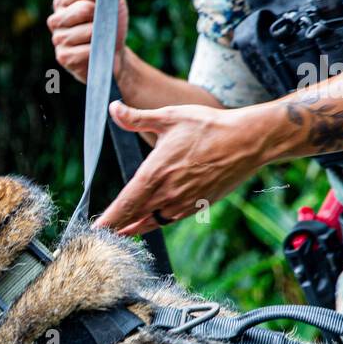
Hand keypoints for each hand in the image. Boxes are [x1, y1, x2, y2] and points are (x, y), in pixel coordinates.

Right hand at [46, 0, 128, 84]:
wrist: (111, 55)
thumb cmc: (110, 27)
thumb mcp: (113, 5)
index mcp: (63, 2)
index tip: (103, 6)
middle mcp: (55, 19)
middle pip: (84, 8)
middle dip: (100, 17)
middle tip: (102, 25)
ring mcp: (57, 38)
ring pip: (88, 31)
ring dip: (100, 36)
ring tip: (99, 39)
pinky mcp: (63, 56)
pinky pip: (86, 50)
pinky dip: (96, 51)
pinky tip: (95, 52)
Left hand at [94, 102, 268, 235]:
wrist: (246, 141)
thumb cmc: (208, 126)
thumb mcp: (169, 116)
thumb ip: (137, 117)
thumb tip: (112, 108)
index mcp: (155, 173)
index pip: (125, 203)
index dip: (109, 218)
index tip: (96, 229)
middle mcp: (167, 192)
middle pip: (135, 217)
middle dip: (117, 227)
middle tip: (102, 235)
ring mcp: (183, 201)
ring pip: (152, 221)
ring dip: (135, 228)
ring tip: (120, 233)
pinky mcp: (198, 204)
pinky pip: (170, 219)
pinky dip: (156, 223)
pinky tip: (150, 222)